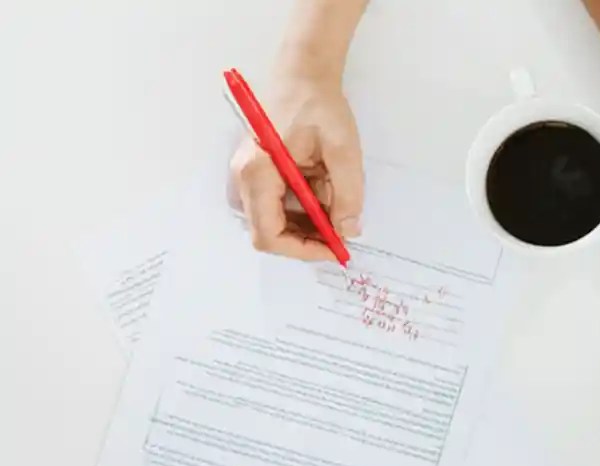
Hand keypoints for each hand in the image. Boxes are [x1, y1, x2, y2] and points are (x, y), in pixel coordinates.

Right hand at [228, 73, 363, 260]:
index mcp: (257, 172)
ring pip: (274, 221)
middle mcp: (243, 178)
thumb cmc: (318, 105)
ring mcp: (247, 176)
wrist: (303, 75)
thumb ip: (348, 194)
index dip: (302, 249)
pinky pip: (276, 205)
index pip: (269, 234)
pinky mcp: (257, 174)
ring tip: (335, 203)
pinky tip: (323, 192)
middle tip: (340, 231)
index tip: (334, 246)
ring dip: (307, 223)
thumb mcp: (343, 149)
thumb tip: (348, 230)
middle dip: (306, 238)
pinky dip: (302, 208)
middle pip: (269, 232)